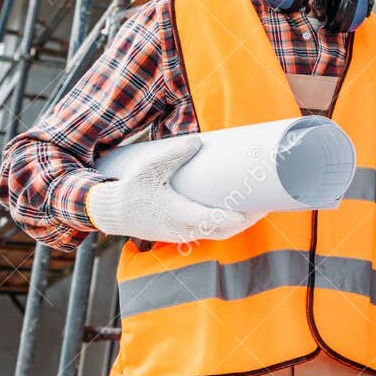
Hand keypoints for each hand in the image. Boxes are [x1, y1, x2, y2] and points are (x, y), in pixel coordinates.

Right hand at [86, 135, 254, 243]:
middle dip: (246, 221)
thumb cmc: (129, 188)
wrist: (109, 211)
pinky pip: (208, 233)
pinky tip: (235, 213)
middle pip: (223, 231)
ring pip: (217, 235)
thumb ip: (173, 153)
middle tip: (265, 206)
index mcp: (178, 213)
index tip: (256, 208)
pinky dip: (224, 226)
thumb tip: (199, 141)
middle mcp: (182, 229)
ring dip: (237, 224)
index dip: (238, 217)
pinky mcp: (179, 234)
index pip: (214, 221)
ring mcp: (181, 234)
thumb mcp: (149, 166)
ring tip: (257, 208)